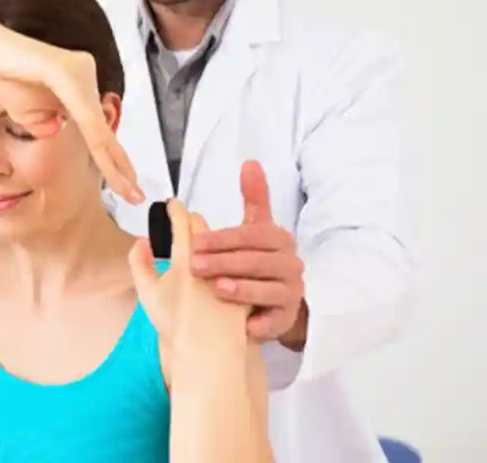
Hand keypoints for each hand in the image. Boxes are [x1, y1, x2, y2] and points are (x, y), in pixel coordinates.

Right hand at [0, 27, 144, 203]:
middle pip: (103, 129)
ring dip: (101, 156)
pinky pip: (82, 112)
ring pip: (90, 124)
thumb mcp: (29, 115)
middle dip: (120, 167)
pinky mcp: (67, 71)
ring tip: (117, 182)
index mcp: (81, 86)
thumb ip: (47, 124)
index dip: (115, 162)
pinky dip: (94, 137)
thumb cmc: (6, 77)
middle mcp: (87, 75)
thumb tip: (58, 126)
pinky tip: (108, 162)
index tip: (129, 189)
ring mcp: (81, 70)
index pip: (101, 130)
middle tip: (137, 196)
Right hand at [129, 199, 249, 359]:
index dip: (175, 210)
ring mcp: (230, 270)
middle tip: (185, 219)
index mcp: (186, 258)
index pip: (182, 222)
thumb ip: (139, 262)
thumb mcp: (147, 293)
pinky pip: (237, 258)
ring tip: (202, 239)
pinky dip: (228, 253)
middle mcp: (211, 260)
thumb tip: (141, 241)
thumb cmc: (174, 324)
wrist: (206, 351)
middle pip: (203, 228)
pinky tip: (221, 259)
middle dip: (193, 220)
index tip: (172, 204)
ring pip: (223, 241)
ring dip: (212, 236)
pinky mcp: (244, 282)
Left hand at [190, 161, 307, 347]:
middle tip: (195, 265)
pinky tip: (245, 324)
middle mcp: (290, 265)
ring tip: (218, 287)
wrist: (274, 304)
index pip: (253, 234)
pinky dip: (262, 322)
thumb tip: (250, 162)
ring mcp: (291, 293)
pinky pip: (277, 321)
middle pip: (258, 261)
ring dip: (243, 288)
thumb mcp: (255, 230)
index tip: (196, 241)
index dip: (224, 237)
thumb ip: (254, 198)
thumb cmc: (256, 262)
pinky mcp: (287, 319)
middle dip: (225, 261)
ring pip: (268, 289)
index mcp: (279, 240)